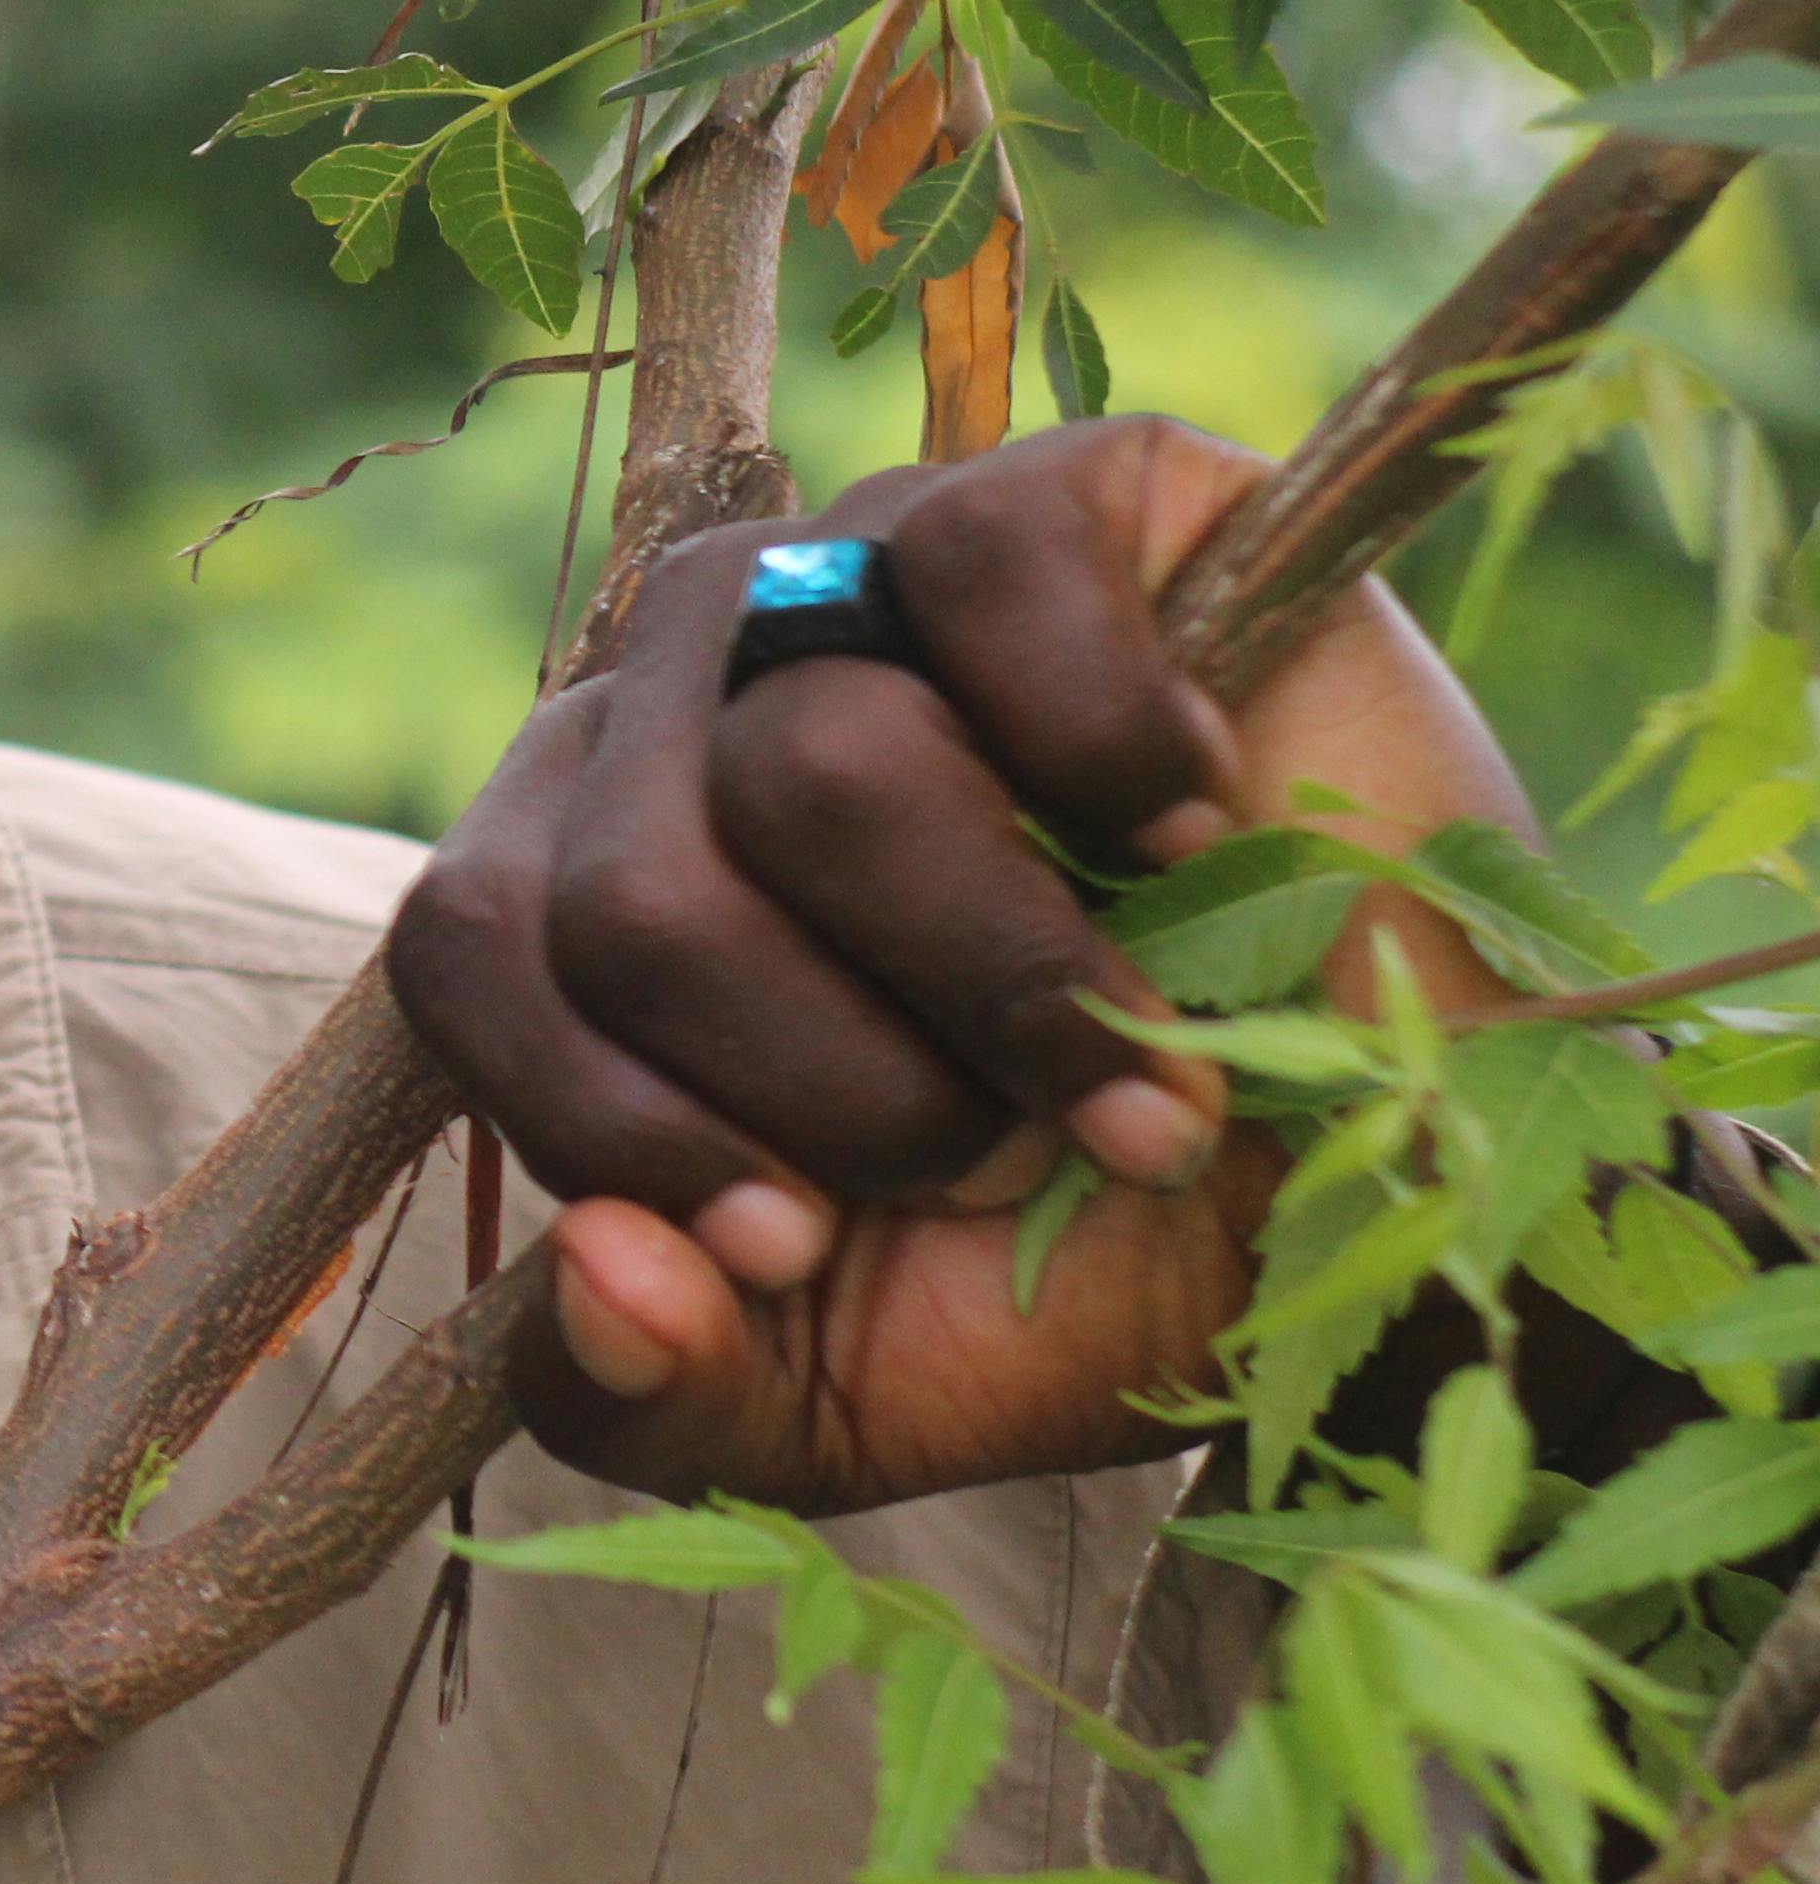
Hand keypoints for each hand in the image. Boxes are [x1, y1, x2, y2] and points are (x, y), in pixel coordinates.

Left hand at [384, 416, 1534, 1513]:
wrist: (1410, 1183)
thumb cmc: (1099, 1259)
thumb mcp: (848, 1387)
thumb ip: (662, 1390)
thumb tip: (595, 1280)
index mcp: (588, 870)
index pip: (473, 948)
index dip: (619, 1121)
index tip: (800, 1242)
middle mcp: (686, 697)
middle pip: (636, 893)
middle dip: (847, 1091)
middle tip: (1008, 1150)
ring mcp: (860, 569)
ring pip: (812, 764)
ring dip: (1010, 977)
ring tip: (1145, 1053)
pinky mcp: (1057, 492)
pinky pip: (987, 577)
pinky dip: (1120, 755)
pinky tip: (1198, 836)